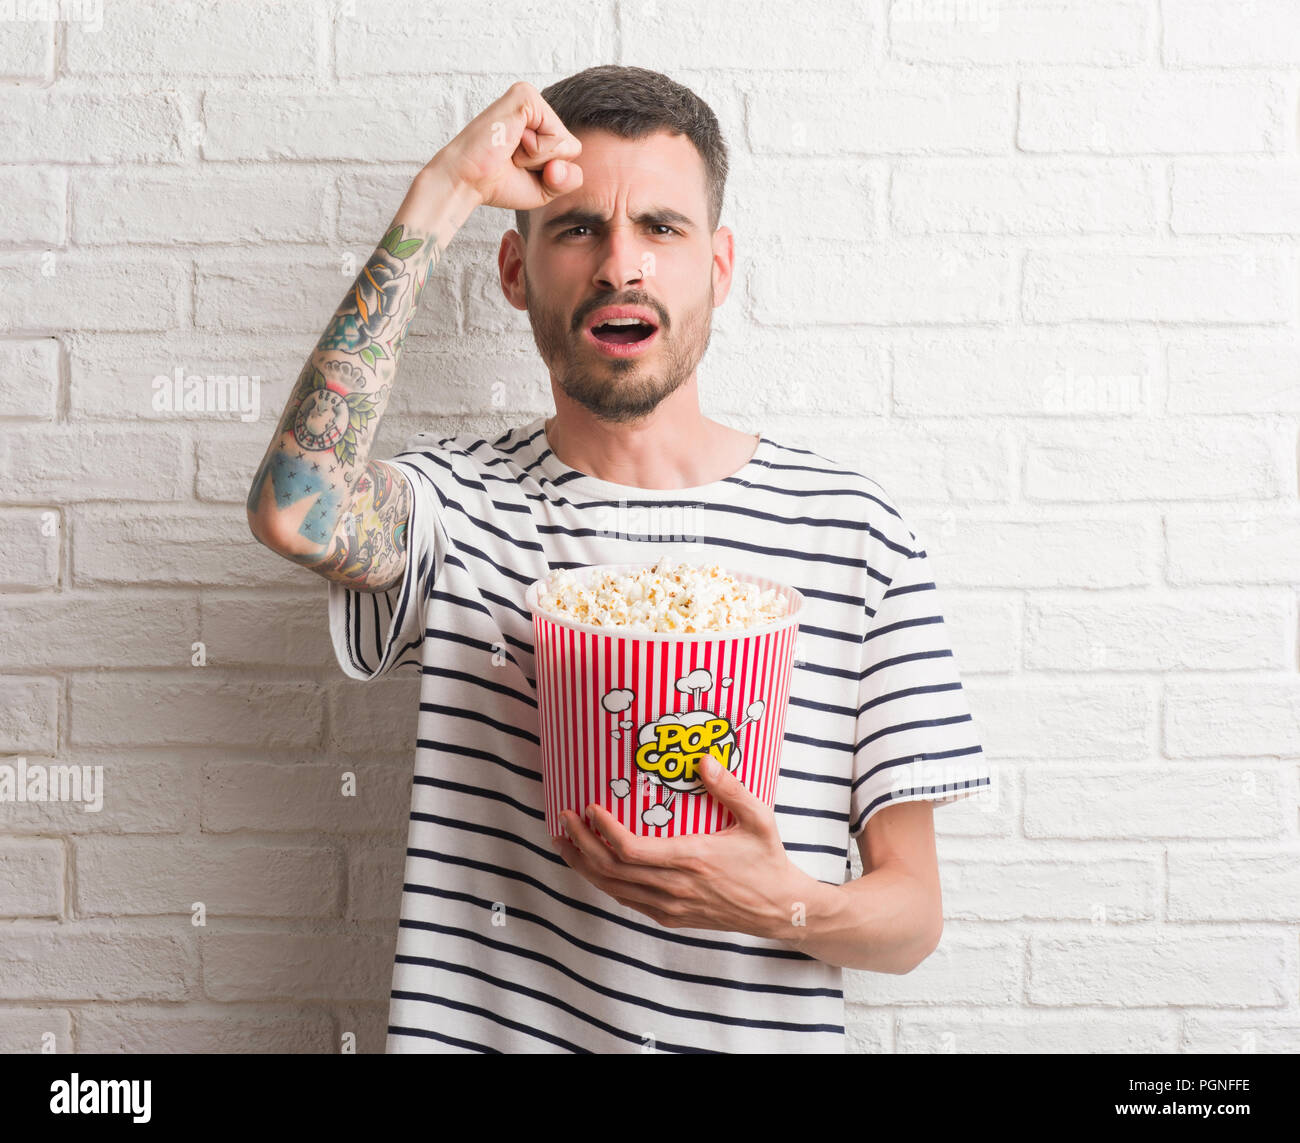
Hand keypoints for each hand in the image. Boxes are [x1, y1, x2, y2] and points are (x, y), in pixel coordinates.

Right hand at [434, 80, 582, 211]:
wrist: (467, 182)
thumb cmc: (498, 183)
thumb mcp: (544, 188)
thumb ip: (569, 179)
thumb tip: (568, 158)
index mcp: (539, 125)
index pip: (572, 154)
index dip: (550, 174)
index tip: (519, 168)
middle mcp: (536, 108)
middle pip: (572, 148)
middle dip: (546, 167)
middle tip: (513, 160)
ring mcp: (530, 98)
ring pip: (566, 143)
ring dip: (538, 160)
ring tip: (510, 152)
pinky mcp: (526, 96)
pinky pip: (555, 135)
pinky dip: (535, 152)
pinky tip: (511, 143)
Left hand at [553, 756, 815, 939]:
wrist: (779, 909)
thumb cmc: (767, 860)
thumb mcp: (758, 819)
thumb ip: (730, 789)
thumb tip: (703, 759)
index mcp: (691, 859)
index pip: (630, 850)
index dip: (602, 830)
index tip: (589, 807)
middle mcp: (674, 887)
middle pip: (610, 870)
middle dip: (580, 844)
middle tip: (563, 820)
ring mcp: (669, 907)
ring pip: (612, 889)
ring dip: (583, 865)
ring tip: (565, 841)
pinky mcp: (670, 917)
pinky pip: (626, 900)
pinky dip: (604, 882)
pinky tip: (593, 865)